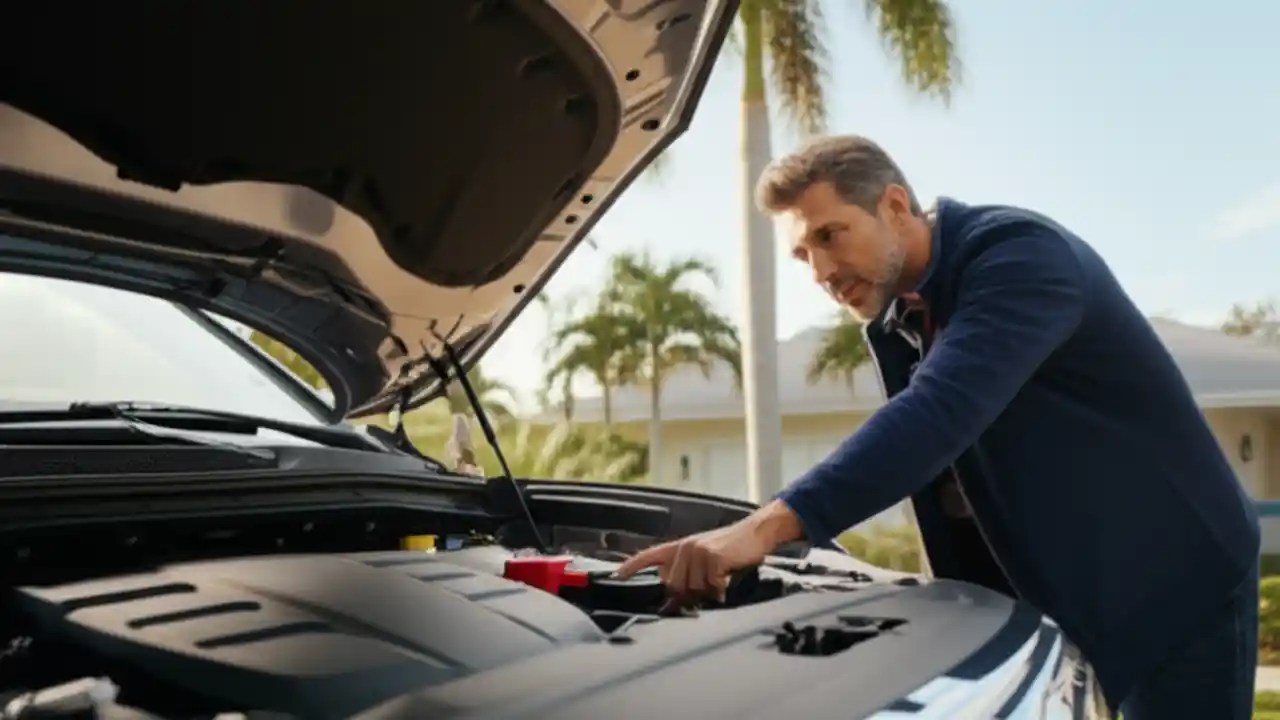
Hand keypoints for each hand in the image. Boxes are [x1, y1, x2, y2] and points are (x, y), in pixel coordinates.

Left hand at [613, 500, 803, 602]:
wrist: (755, 533)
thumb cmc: (731, 549)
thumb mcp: (704, 559)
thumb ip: (686, 576)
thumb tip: (672, 602)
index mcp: (680, 546)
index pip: (649, 555)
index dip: (631, 567)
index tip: (617, 576)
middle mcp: (685, 547)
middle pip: (675, 586)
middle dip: (691, 593)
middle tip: (709, 585)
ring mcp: (698, 551)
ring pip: (693, 589)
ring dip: (708, 591)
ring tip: (720, 578)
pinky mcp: (713, 557)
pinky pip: (711, 587)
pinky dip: (721, 589)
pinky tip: (728, 578)